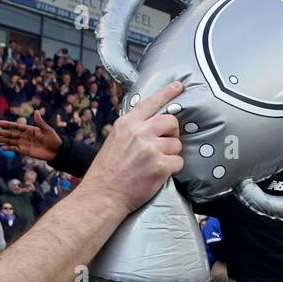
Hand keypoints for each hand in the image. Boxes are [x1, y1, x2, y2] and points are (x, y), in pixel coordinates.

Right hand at [0, 110, 61, 160]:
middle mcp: (24, 136)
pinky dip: (8, 148)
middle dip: (0, 133)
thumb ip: (40, 122)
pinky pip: (14, 149)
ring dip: (1, 140)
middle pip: (10, 134)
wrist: (57, 152)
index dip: (6, 124)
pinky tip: (1, 147)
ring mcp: (24, 143)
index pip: (15, 126)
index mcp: (28, 129)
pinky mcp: (25, 151)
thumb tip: (37, 111)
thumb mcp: (47, 130)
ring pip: (10, 141)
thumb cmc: (54, 140)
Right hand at [80, 82, 184, 213]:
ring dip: (171, 155)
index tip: (179, 86)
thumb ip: (133, 131)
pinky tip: (159, 175)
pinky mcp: (160, 166)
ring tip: (155, 164)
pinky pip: (178, 162)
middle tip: (165, 145)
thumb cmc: (107, 172)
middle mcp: (139, 132)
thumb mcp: (114, 141)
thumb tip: (151, 127)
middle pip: (171, 121)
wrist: (103, 195)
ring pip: (177, 144)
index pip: (150, 102)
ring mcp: (151, 149)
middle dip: (173, 133)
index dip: (167, 93)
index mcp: (127, 124)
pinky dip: (173, 170)